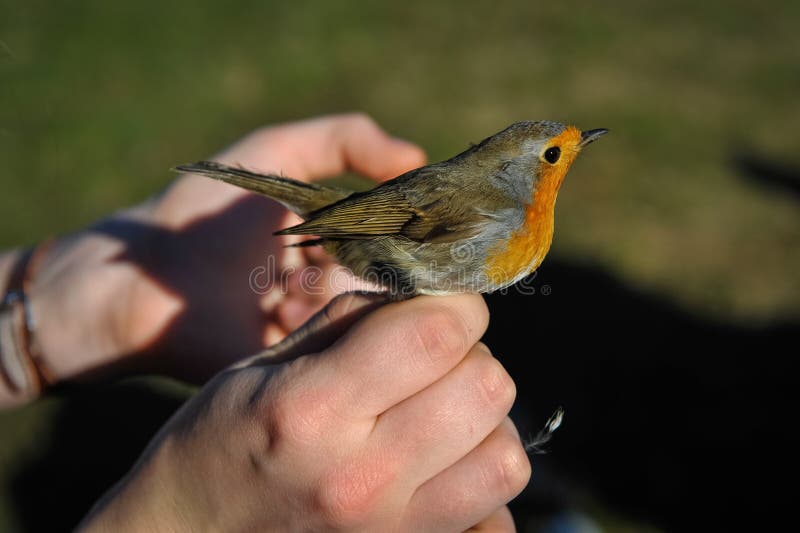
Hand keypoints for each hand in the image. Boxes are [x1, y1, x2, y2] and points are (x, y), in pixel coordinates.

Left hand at [29, 113, 426, 382]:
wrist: (142, 281)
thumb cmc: (205, 213)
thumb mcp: (275, 152)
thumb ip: (345, 140)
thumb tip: (417, 158)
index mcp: (335, 236)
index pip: (396, 232)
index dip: (404, 228)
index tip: (410, 226)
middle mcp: (335, 281)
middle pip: (389, 275)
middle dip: (368, 266)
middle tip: (327, 256)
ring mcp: (320, 324)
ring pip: (368, 313)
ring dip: (330, 295)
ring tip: (285, 284)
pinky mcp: (304, 363)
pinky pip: (340, 350)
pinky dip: (314, 326)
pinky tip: (277, 311)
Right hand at [79, 294, 529, 531]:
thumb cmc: (218, 441)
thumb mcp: (263, 364)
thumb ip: (351, 323)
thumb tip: (427, 298)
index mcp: (315, 408)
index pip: (436, 334)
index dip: (456, 305)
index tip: (445, 305)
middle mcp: (363, 476)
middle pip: (487, 389)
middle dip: (472, 356)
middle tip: (435, 361)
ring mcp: (392, 529)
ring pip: (506, 456)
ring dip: (484, 421)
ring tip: (439, 415)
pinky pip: (495, 517)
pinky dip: (478, 482)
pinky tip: (439, 467)